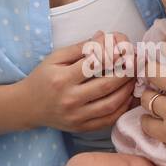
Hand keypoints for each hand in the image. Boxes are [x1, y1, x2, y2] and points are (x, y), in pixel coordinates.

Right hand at [17, 30, 135, 132]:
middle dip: (126, 72)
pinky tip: (128, 96)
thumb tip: (103, 37)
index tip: (126, 48)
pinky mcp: (82, 128)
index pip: (93, 65)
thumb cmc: (43, 78)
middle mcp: (70, 99)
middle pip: (106, 85)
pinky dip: (122, 107)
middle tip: (137, 62)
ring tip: (134, 77)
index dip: (113, 55)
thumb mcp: (55, 58)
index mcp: (62, 79)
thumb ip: (80, 48)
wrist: (27, 106)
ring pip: (111, 104)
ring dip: (127, 90)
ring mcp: (77, 117)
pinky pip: (108, 119)